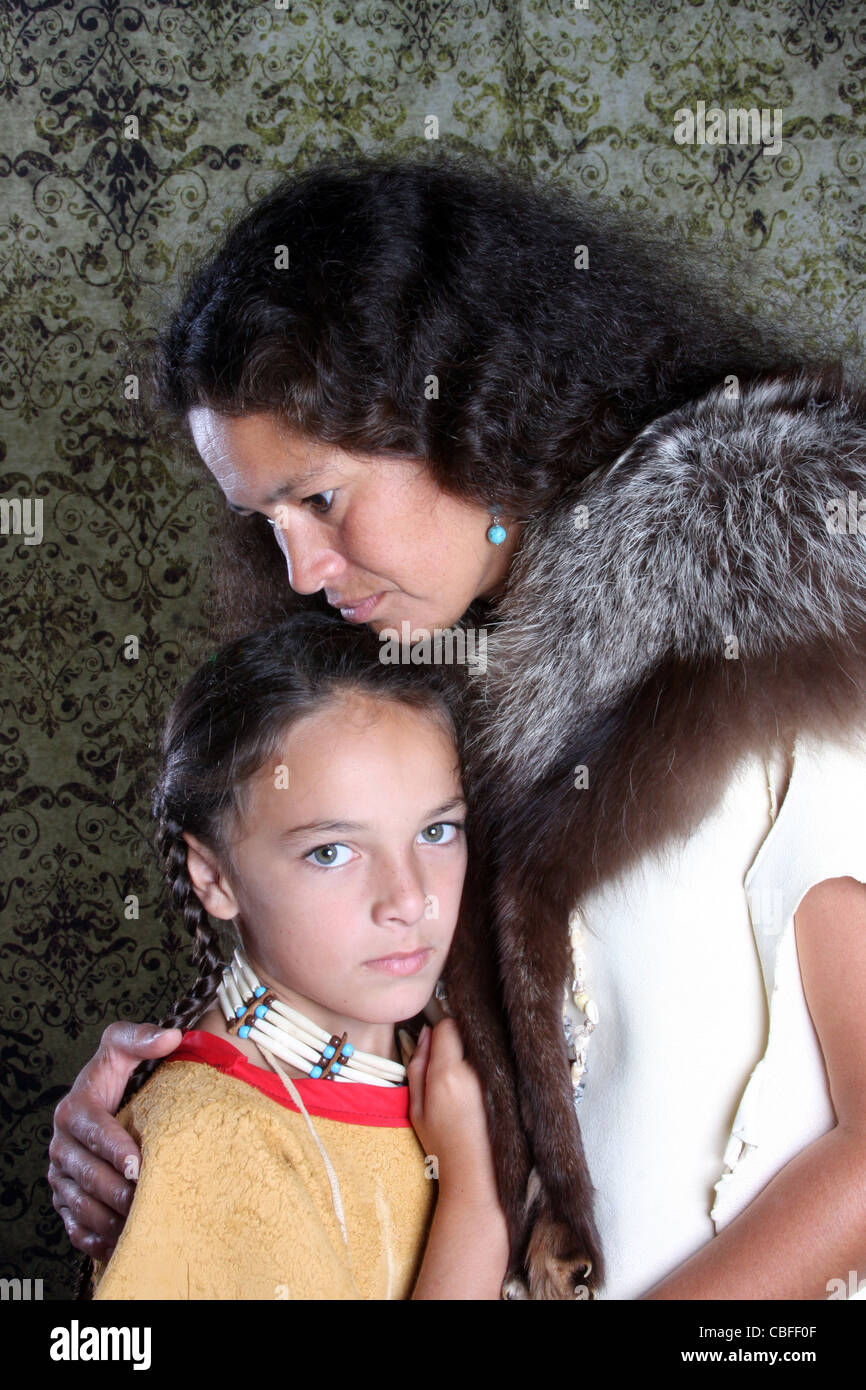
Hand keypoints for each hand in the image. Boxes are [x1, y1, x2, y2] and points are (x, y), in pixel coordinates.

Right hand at [47, 1022, 181, 1257]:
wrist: (106, 1103)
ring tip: (140, 1224)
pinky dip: (95, 1238)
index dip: (115, 1149)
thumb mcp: (124, 1049)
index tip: (139, 1164)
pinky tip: (121, 1242)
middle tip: (146, 1202)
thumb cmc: (118, 1075)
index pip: (93, 1132)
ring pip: (82, 1206)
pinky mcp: (65, 1202)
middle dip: (117, 1192)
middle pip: (88, 1176)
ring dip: (110, 1219)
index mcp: (74, 1109)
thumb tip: (172, 1037)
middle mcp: (61, 1146)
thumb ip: (142, 1038)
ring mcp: (61, 1177)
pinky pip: (75, 1227)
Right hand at [407, 1016, 500, 1207]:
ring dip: (479, 1051)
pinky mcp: (514, 1087)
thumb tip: (425, 1033)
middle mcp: (475, 1071)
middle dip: (462, 1038)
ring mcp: (498, 1078)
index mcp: (447, 1074)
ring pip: (488, 1044)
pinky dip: (495, 1063)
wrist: (477, 1175)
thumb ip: (417, 1066)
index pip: (449, 1025)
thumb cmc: (442, 1145)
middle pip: (471, 1031)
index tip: (440, 1045)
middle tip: (455, 1058)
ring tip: (473, 1075)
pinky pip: (503, 1060)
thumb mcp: (416, 1109)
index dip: (442, 1031)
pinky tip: (489, 1083)